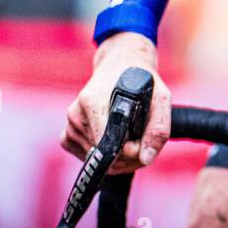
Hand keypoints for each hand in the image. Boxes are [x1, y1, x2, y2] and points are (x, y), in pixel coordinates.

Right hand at [60, 32, 170, 175]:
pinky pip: (85, 158)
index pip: (109, 147)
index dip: (130, 151)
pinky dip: (102, 156)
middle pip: (103, 156)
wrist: (119, 67)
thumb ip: (158, 128)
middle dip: (125, 155)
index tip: (141, 141)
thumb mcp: (160, 98)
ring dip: (116, 156)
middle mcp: (76, 113)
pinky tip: (112, 139)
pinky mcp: (66, 135)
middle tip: (138, 138)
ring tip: (126, 134)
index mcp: (92, 102)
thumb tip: (146, 158)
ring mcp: (69, 125)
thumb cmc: (140, 83)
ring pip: (95, 160)